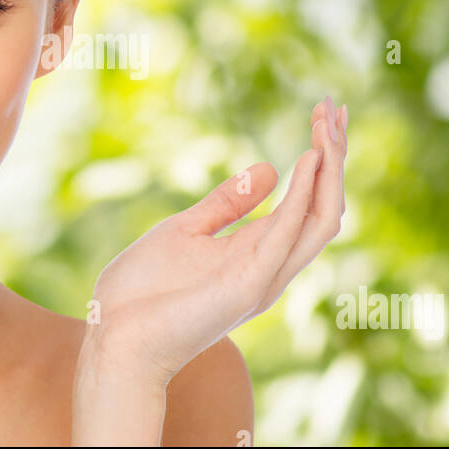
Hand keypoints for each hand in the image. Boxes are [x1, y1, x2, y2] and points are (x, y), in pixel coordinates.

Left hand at [84, 97, 347, 385]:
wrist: (113, 340)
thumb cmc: (142, 295)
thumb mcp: (184, 232)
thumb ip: (226, 205)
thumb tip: (269, 168)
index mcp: (258, 255)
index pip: (309, 204)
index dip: (321, 160)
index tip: (325, 114)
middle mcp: (272, 268)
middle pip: (325, 208)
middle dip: (334, 157)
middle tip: (334, 108)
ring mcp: (264, 279)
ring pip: (320, 220)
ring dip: (327, 169)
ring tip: (327, 125)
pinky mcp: (247, 286)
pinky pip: (286, 235)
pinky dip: (302, 195)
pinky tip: (307, 160)